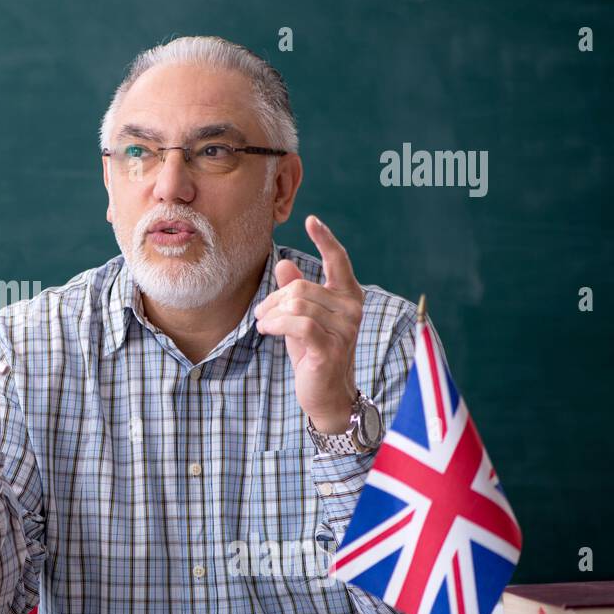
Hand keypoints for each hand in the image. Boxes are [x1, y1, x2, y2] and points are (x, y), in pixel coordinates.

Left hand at [253, 215, 362, 432]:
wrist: (326, 394)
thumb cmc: (314, 353)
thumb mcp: (302, 318)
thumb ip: (295, 291)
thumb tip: (282, 262)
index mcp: (349, 296)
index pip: (339, 260)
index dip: (325, 239)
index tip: (311, 219)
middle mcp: (352, 309)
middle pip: (301, 287)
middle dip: (274, 299)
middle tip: (261, 314)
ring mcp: (344, 329)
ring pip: (296, 305)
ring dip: (271, 314)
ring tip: (263, 325)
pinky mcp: (330, 348)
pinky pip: (297, 324)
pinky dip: (275, 325)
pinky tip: (266, 331)